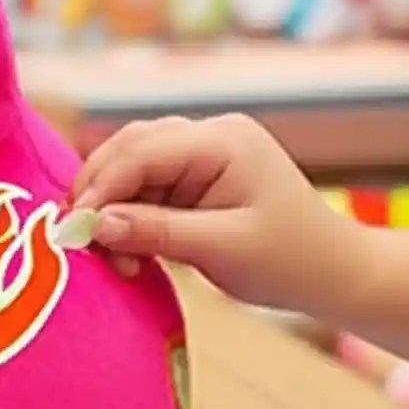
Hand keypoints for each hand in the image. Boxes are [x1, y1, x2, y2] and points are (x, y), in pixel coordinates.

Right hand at [70, 115, 368, 313]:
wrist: (334, 273)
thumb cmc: (288, 261)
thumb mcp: (220, 249)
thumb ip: (155, 232)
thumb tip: (96, 224)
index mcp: (222, 141)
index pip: (140, 153)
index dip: (100, 190)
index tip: (74, 232)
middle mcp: (210, 135)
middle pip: (129, 149)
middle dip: (99, 194)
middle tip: (82, 244)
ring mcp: (204, 152)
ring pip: (131, 166)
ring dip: (112, 208)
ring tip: (112, 256)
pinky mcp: (198, 175)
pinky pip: (147, 186)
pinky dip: (130, 215)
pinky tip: (130, 248)